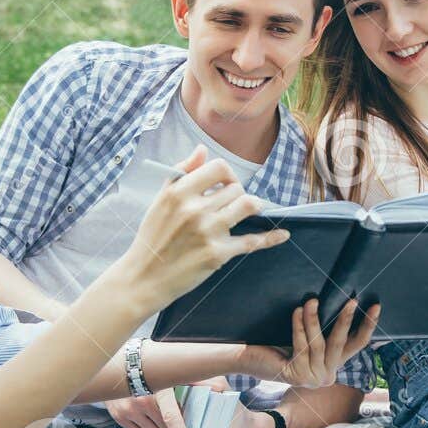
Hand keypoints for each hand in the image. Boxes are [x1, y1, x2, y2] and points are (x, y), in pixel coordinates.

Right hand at [106, 377, 229, 427]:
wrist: (119, 365)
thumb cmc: (154, 370)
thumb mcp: (174, 372)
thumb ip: (196, 381)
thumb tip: (218, 388)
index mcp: (157, 389)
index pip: (171, 416)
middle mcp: (140, 400)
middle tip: (182, 423)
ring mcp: (128, 409)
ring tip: (169, 425)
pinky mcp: (120, 416)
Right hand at [114, 147, 288, 315]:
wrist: (144, 277)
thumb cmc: (152, 237)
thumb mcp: (160, 199)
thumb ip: (182, 172)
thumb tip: (202, 150)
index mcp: (179, 192)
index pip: (219, 168)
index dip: (228, 174)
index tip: (226, 184)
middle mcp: (195, 209)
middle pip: (236, 188)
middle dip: (237, 194)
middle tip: (231, 205)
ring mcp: (208, 232)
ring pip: (248, 205)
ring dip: (253, 207)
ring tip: (250, 210)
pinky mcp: (218, 254)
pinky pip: (252, 241)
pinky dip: (270, 238)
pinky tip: (283, 235)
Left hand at [241, 298, 380, 386]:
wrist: (250, 359)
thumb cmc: (279, 344)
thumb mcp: (308, 336)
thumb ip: (323, 328)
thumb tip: (339, 299)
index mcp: (333, 364)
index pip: (357, 345)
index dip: (367, 325)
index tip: (376, 306)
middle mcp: (326, 375)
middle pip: (340, 344)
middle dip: (346, 320)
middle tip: (352, 300)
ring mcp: (312, 378)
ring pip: (318, 344)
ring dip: (315, 319)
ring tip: (312, 300)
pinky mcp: (296, 375)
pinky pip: (301, 345)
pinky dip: (299, 326)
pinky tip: (298, 311)